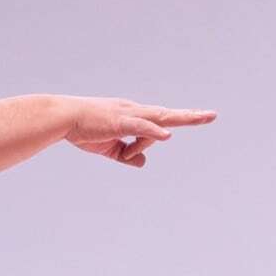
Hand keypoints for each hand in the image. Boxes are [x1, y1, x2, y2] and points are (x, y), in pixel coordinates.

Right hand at [60, 98, 214, 167]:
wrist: (64, 118)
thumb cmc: (83, 130)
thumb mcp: (108, 148)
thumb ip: (126, 155)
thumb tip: (144, 162)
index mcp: (133, 117)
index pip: (158, 124)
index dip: (174, 124)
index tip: (198, 119)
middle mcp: (135, 112)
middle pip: (167, 115)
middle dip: (190, 116)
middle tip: (212, 116)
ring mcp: (128, 115)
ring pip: (159, 118)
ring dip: (181, 118)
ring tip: (203, 118)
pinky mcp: (119, 121)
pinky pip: (140, 126)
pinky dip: (152, 131)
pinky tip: (166, 136)